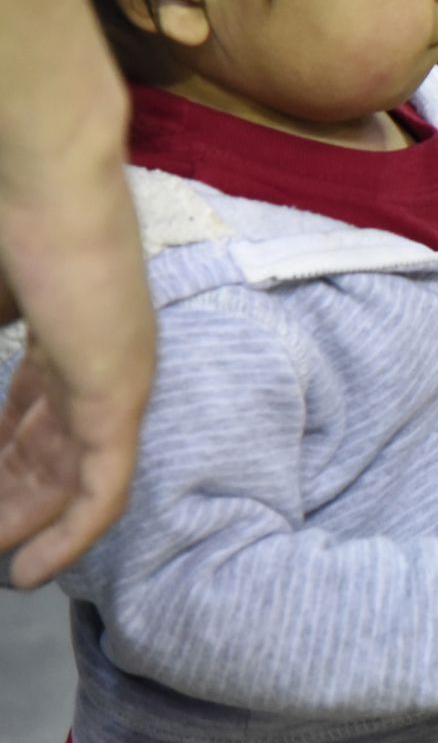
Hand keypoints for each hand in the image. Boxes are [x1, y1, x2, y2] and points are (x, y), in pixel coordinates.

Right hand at [0, 145, 154, 589]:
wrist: (43, 174)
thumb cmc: (7, 220)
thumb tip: (0, 328)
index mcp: (71, 329)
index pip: (37, 407)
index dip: (2, 453)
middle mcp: (104, 355)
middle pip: (54, 447)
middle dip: (12, 496)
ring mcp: (118, 374)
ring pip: (74, 474)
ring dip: (31, 523)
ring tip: (2, 562)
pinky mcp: (120, 391)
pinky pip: (102, 484)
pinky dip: (70, 531)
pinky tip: (35, 568)